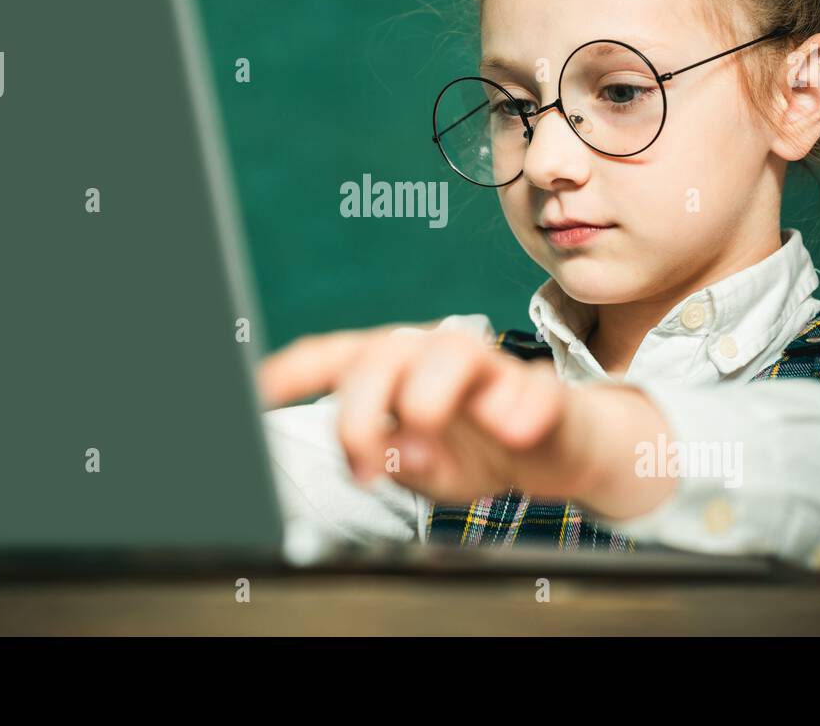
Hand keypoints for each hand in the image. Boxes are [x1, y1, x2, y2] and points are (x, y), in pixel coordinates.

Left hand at [257, 321, 671, 515]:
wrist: (559, 452)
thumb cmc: (480, 449)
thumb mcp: (424, 467)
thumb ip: (398, 458)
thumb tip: (390, 452)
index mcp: (397, 370)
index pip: (338, 356)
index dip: (297, 369)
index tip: (260, 391)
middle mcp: (435, 357)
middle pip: (382, 355)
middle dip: (360, 412)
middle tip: (366, 467)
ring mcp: (490, 369)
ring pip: (452, 352)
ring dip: (428, 396)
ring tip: (424, 441)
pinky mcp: (541, 390)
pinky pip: (529, 388)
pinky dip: (518, 408)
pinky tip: (510, 430)